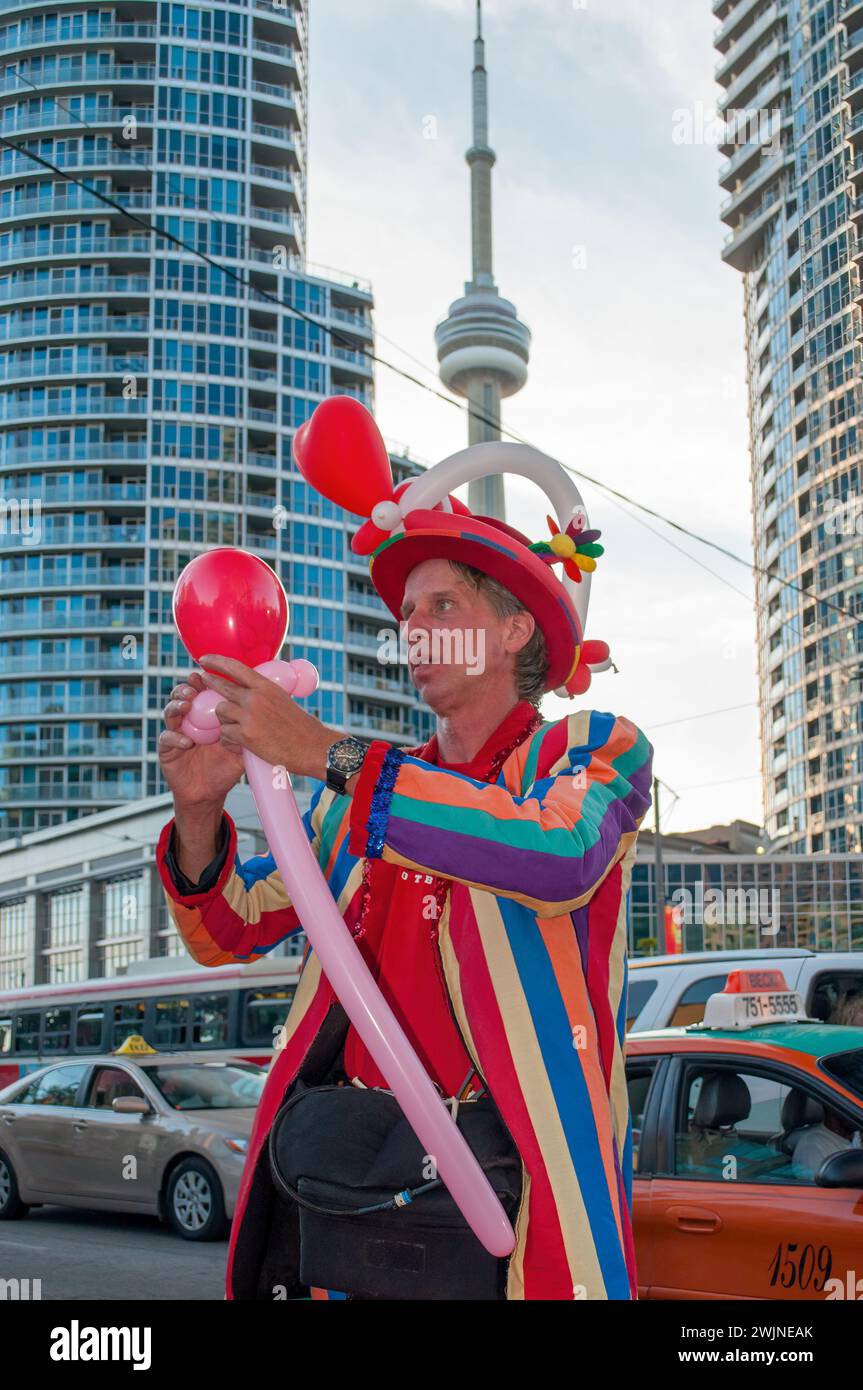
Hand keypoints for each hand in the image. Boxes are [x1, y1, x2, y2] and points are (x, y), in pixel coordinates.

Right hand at [158, 672, 244, 811]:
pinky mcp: (167, 749)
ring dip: (177, 705)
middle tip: (193, 687)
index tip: (208, 674)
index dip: (203, 682)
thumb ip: (246, 734)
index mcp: (206, 716)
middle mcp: (189, 720)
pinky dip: (176, 737)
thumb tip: (257, 718)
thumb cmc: (225, 769)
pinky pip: (167, 738)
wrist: (209, 794)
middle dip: (186, 688)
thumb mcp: (240, 750)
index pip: (202, 693)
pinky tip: (187, 741)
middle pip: (182, 696)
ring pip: (170, 712)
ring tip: (187, 705)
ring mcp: (177, 732)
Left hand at [197, 655, 339, 778]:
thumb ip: (264, 696)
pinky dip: (229, 742)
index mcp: (266, 686)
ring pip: (221, 713)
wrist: (312, 747)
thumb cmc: (302, 728)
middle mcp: (255, 697)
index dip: (217, 661)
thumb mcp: (284, 701)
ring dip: (225, 722)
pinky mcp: (245, 735)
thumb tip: (250, 693)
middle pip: (222, 687)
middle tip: (202, 680)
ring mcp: (249, 716)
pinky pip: (225, 735)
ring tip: (237, 731)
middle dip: (209, 683)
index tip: (204, 659)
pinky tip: (240, 746)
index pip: (236, 668)